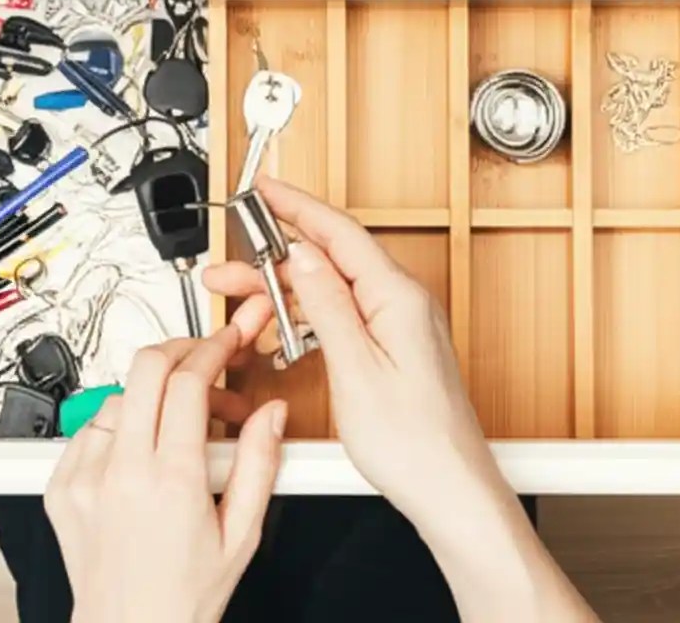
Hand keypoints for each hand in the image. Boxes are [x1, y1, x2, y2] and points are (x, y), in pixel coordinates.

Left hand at [44, 325, 288, 622]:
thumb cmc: (183, 596)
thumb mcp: (241, 534)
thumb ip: (259, 465)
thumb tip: (271, 416)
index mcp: (172, 481)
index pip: (188, 382)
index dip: (214, 349)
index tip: (227, 343)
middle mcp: (123, 472)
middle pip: (145, 369)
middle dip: (180, 350)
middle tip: (203, 359)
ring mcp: (85, 477)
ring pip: (117, 396)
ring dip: (151, 394)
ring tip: (179, 423)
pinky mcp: (61, 487)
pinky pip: (89, 430)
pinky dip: (118, 426)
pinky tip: (141, 448)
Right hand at [205, 177, 597, 621]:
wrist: (451, 490)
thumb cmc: (415, 443)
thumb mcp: (355, 369)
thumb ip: (327, 305)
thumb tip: (302, 255)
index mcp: (397, 298)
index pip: (339, 232)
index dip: (297, 206)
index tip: (265, 188)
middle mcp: (404, 303)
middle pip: (331, 260)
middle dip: (275, 259)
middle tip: (228, 270)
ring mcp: (400, 325)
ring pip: (333, 289)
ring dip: (285, 293)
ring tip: (242, 305)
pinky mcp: (395, 348)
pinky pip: (344, 316)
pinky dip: (307, 320)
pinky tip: (283, 334)